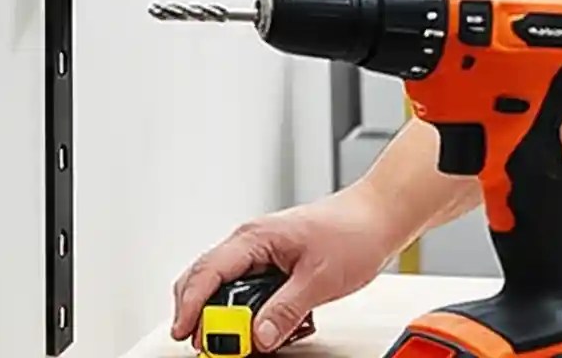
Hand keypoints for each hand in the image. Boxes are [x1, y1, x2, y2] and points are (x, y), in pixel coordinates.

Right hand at [171, 185, 402, 352]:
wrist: (376, 217)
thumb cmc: (351, 232)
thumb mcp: (319, 279)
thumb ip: (286, 310)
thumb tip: (259, 336)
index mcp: (253, 239)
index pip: (207, 272)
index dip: (190, 305)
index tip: (185, 332)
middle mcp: (249, 243)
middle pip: (205, 279)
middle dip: (201, 313)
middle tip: (209, 345)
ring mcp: (258, 252)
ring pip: (224, 285)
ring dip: (225, 314)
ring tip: (236, 341)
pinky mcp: (271, 263)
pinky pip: (244, 288)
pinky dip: (244, 310)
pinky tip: (257, 326)